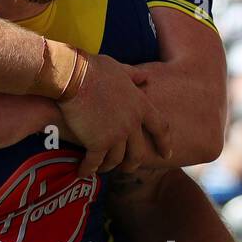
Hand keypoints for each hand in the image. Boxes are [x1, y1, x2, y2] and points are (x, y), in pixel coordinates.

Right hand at [60, 53, 171, 175]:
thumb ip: (133, 76)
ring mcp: (116, 135)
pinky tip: (82, 172)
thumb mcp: (119, 69)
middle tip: (128, 168)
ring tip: (101, 168)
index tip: (167, 154)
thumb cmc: (94, 69)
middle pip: (138, 152)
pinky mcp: (97, 143)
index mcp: (141, 105)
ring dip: (109, 166)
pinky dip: (88, 169)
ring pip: (117, 160)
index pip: (160, 128)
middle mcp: (132, 123)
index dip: (164, 143)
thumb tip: (145, 77)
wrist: (73, 77)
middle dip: (133, 163)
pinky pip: (94, 162)